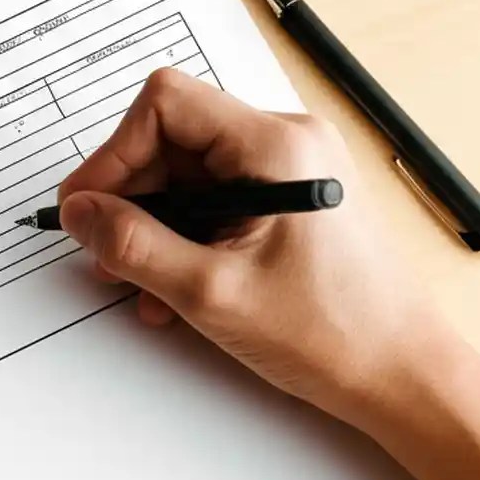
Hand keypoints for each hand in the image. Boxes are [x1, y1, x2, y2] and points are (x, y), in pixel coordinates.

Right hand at [57, 68, 441, 427]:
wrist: (398, 373)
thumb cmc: (333, 333)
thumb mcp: (210, 291)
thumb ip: (135, 246)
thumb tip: (81, 214)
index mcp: (277, 147)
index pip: (166, 106)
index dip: (114, 154)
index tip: (87, 206)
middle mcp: (285, 144)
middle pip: (171, 140)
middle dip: (129, 197)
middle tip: (104, 250)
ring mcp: (287, 170)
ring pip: (186, 175)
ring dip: (151, 226)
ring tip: (138, 280)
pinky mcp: (284, 199)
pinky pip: (212, 200)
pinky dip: (181, 237)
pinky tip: (172, 286)